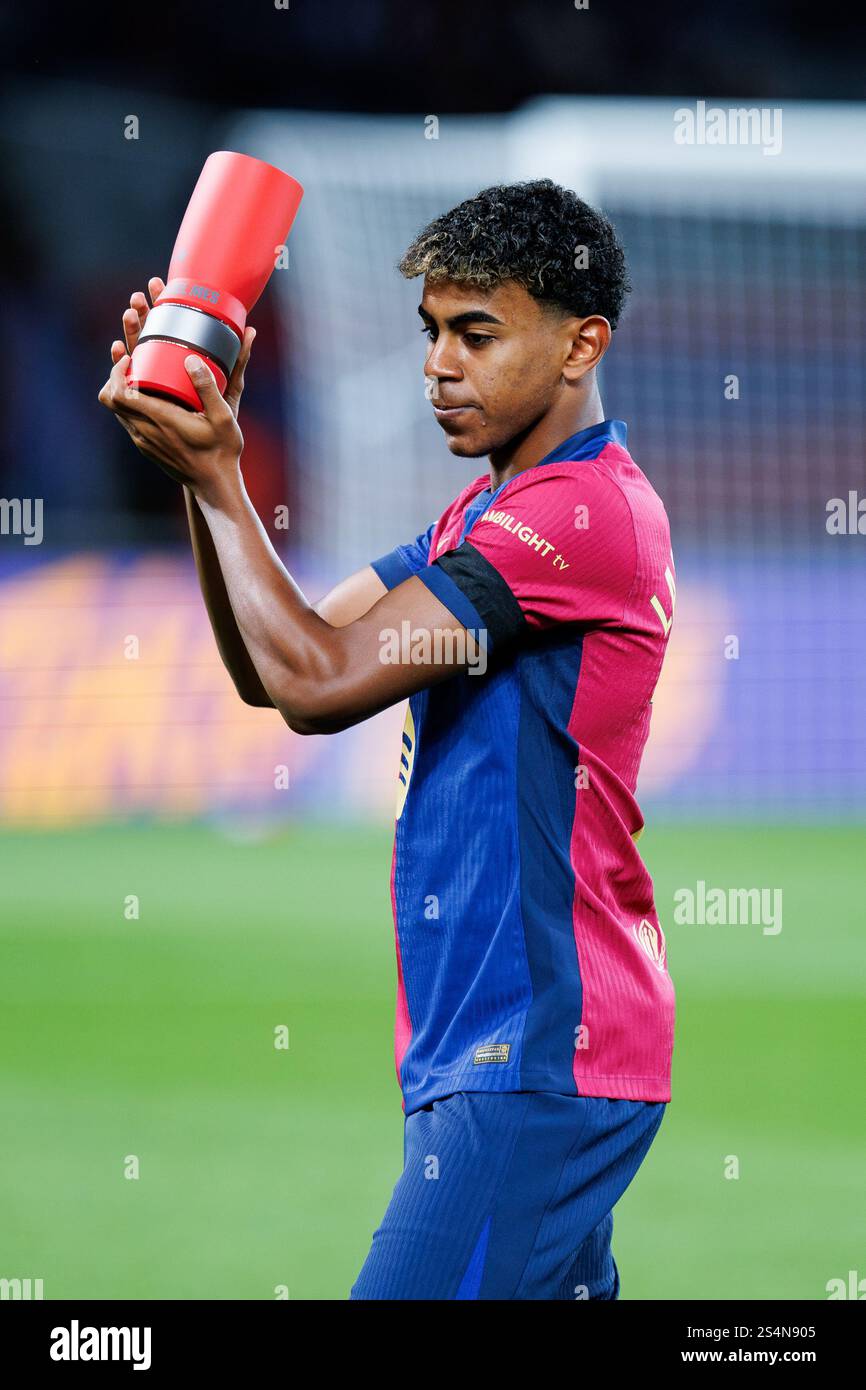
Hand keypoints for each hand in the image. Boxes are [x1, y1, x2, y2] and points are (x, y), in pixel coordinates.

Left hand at [99, 277, 255, 500]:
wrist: (214, 485)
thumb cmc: (221, 452)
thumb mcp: (223, 416)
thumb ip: (209, 385)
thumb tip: (195, 357)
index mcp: (160, 420)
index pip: (118, 393)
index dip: (116, 370)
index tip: (128, 354)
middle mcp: (145, 431)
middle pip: (109, 398)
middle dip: (114, 371)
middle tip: (128, 353)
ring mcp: (143, 440)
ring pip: (116, 409)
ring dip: (120, 386)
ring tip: (135, 367)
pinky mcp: (146, 446)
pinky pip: (127, 419)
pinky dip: (129, 402)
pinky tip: (146, 392)